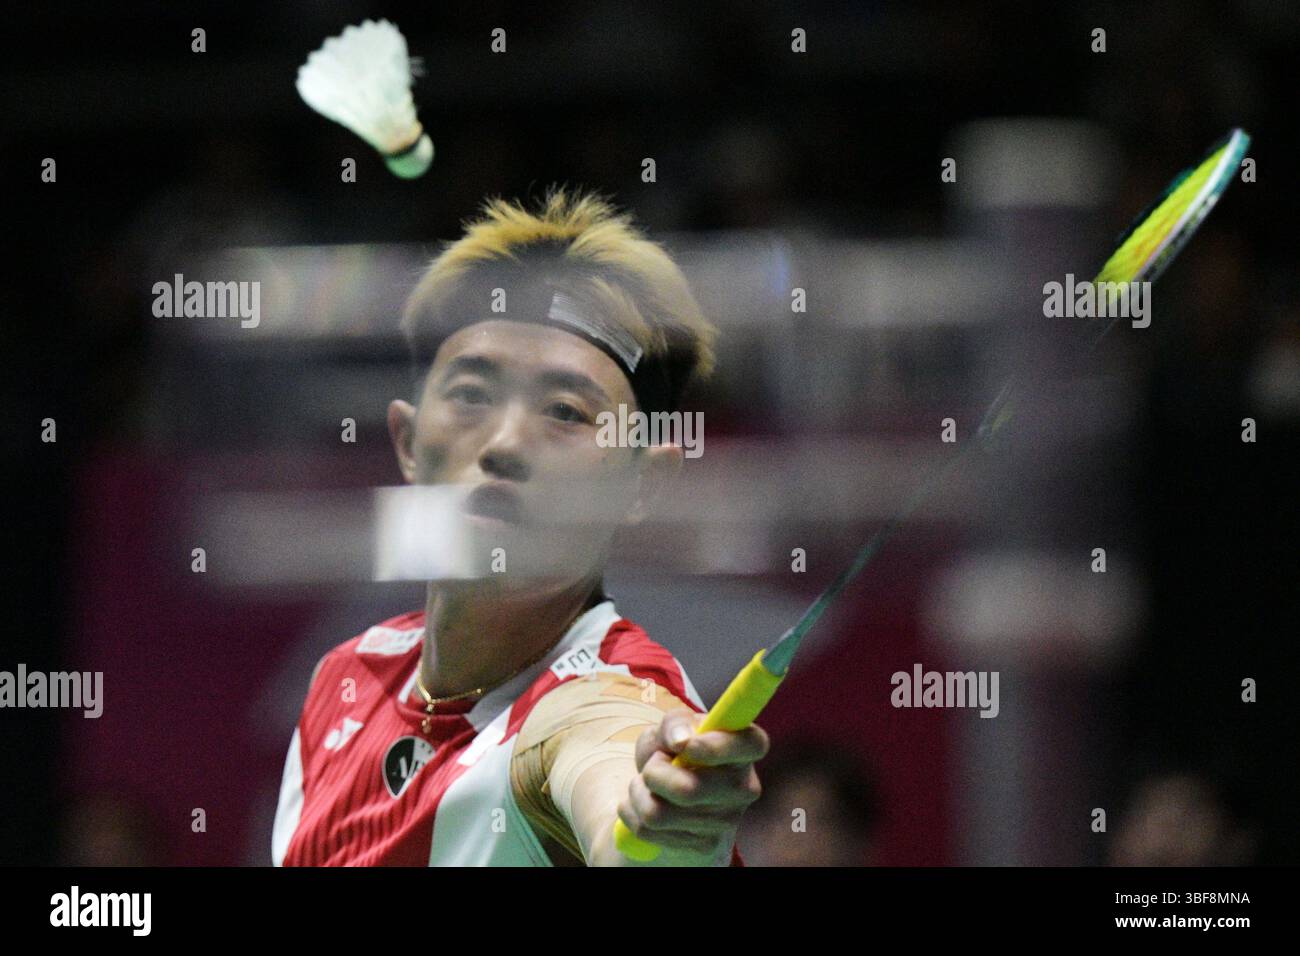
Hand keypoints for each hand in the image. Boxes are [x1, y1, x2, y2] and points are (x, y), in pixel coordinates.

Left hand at [616, 708, 768, 864]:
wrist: (669, 794)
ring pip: (660, 812)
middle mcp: (744, 787)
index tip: (690, 745)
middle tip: (653, 764)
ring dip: (638, 792)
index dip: (719, 747)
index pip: (752, 745)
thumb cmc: (674, 750)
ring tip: (647, 784)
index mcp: (744, 747)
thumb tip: (682, 740)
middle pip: (689, 790)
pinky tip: (646, 803)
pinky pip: (649, 830)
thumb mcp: (670, 727)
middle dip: (654, 772)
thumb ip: (675, 723)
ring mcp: (727, 821)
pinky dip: (633, 813)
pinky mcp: (705, 845)